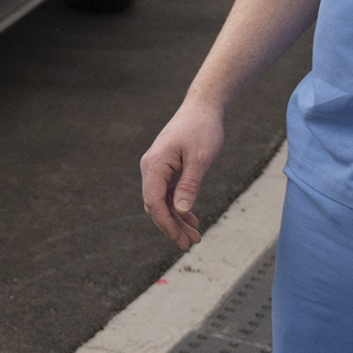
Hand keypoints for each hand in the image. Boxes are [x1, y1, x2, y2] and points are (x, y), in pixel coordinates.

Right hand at [139, 100, 225, 249]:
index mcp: (155, 165)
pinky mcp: (166, 168)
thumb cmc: (202, 130)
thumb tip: (182, 211)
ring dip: (177, 219)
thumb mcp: (200, 159)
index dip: (167, 224)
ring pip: (162, 201)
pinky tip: (192, 220)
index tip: (181, 240)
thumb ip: (190, 185)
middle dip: (172, 226)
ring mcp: (157, 168)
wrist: (202, 108)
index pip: (154, 202)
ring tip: (195, 236)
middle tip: (190, 244)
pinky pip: (168, 193)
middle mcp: (151, 168)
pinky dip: (179, 207)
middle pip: (156, 205)